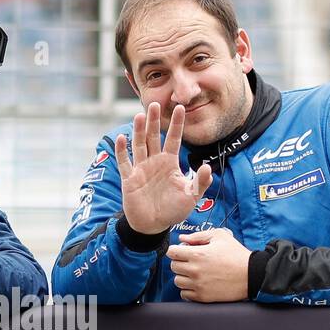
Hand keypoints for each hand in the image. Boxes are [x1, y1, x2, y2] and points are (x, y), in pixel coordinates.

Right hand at [114, 102, 212, 234]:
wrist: (153, 225)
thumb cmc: (172, 211)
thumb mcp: (191, 197)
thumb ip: (199, 182)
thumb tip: (207, 167)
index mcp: (170, 163)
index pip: (173, 139)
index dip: (176, 124)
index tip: (180, 107)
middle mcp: (155, 162)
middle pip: (153, 136)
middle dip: (154, 120)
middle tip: (155, 103)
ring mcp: (141, 169)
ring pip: (139, 145)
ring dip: (138, 131)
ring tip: (139, 115)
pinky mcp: (129, 179)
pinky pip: (124, 162)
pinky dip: (122, 151)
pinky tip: (121, 138)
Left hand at [166, 228, 250, 301]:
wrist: (251, 275)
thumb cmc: (236, 254)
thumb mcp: (220, 236)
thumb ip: (198, 235)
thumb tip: (182, 239)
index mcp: (197, 254)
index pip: (171, 252)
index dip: (176, 250)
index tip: (182, 251)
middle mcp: (195, 270)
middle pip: (173, 266)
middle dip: (180, 262)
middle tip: (190, 261)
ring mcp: (198, 285)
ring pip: (177, 281)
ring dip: (183, 276)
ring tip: (195, 273)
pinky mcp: (202, 296)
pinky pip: (184, 294)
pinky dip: (188, 289)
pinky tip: (197, 283)